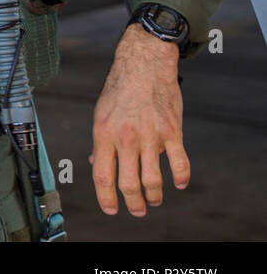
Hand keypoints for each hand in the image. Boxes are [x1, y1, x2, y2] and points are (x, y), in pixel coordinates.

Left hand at [89, 23, 186, 216]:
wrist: (143, 63)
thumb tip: (94, 161)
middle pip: (128, 184)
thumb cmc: (119, 87)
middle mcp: (126, 138)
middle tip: (137, 210)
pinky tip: (178, 183)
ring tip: (154, 200)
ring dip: (154, 196)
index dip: (106, 197)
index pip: (102, 175)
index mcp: (104, 133)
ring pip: (153, 179)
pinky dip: (180, 178)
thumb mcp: (100, 112)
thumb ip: (100, 140)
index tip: (111, 209)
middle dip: (133, 203)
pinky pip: (179, 163)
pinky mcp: (172, 131)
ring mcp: (150, 136)